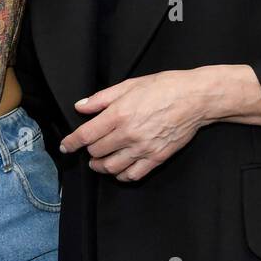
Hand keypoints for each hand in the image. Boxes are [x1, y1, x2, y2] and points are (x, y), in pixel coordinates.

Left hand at [58, 68, 213, 181]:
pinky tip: (119, 170)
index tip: (65, 146)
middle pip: (97, 152)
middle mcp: (129, 134)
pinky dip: (121, 175)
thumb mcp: (129, 85)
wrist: (195, 98)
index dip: (71, 143)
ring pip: (111, 167)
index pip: (86, 135)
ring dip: (100, 166)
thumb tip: (81, 106)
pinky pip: (133, 175)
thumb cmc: (164, 87)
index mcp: (119, 114)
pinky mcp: (156, 158)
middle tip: (89, 147)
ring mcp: (143, 148)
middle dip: (89, 150)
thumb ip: (102, 98)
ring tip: (98, 162)